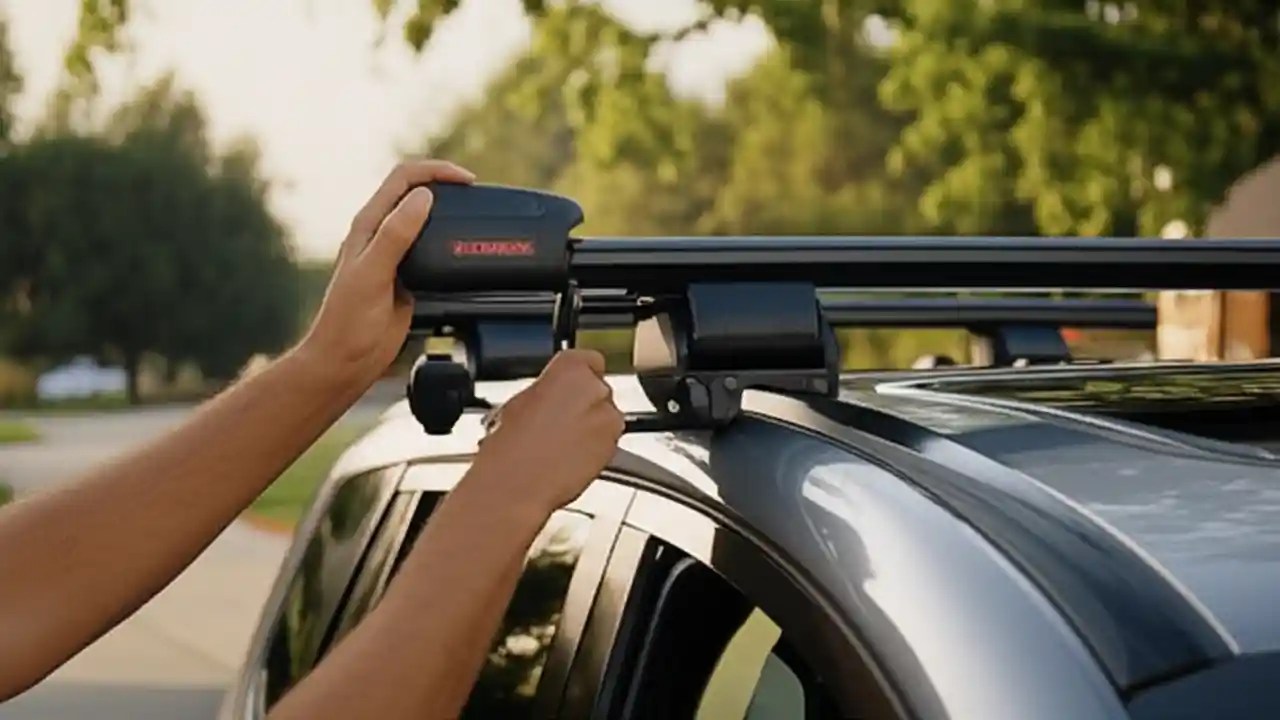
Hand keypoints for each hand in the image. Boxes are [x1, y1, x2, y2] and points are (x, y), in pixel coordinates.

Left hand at [300, 160, 475, 388]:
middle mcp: (382, 236)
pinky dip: (450, 245)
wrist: (345, 361)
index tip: (466, 181)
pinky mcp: (408, 279)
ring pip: (427, 222)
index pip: (403, 179)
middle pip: (417, 194)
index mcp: (368, 226)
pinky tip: (465, 255)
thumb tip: (423, 198)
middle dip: (447, 186)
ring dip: (450, 214)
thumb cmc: (348, 321)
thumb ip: (395, 235)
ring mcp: (396, 258)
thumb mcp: (373, 273)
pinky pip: (433, 253)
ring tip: (476, 217)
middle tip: (476, 196)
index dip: (435, 171)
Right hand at [470, 350, 624, 514]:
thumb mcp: (521, 400)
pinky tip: (569, 457)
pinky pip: (607, 441)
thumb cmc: (511, 445)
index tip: (569, 388)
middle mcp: (596, 389)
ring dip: (591, 426)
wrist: (517, 483)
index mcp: (571, 368)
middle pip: (598, 389)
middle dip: (584, 404)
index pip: (589, 360)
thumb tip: (555, 394)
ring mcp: (608, 419)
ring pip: (605, 416)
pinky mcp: (614, 446)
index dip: (578, 376)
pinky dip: (595, 447)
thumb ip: (550, 389)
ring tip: (561, 444)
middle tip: (558, 422)